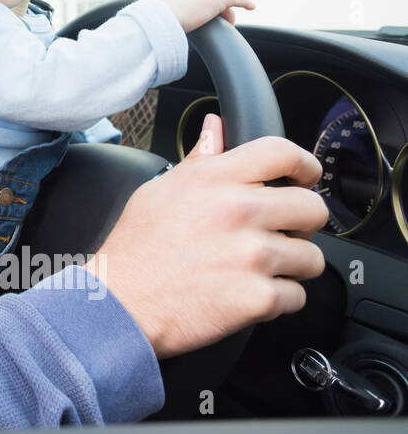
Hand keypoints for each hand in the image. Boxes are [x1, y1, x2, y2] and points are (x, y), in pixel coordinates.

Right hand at [86, 113, 327, 358]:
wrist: (120, 305)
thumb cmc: (135, 250)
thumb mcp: (158, 190)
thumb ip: (199, 160)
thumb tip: (216, 128)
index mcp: (214, 179)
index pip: (283, 153)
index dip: (304, 166)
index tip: (305, 178)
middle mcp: (238, 211)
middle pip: (313, 208)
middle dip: (301, 224)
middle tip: (277, 235)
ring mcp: (252, 255)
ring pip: (311, 258)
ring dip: (290, 267)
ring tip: (254, 270)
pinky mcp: (258, 297)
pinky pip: (297, 297)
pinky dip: (277, 301)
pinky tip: (244, 294)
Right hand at [156, 0, 255, 31]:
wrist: (159, 20)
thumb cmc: (156, 26)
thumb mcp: (159, 25)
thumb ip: (164, 26)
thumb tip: (161, 38)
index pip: (194, 0)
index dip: (200, 13)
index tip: (200, 27)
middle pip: (209, 1)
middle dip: (214, 15)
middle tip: (213, 32)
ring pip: (220, 4)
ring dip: (225, 16)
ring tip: (225, 30)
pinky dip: (244, 1)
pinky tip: (252, 6)